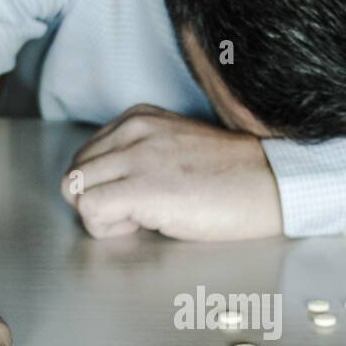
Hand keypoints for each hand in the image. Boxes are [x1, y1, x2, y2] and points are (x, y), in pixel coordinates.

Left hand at [61, 105, 283, 239]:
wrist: (271, 186)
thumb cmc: (234, 178)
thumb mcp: (177, 151)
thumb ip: (140, 158)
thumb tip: (113, 189)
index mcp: (139, 119)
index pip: (87, 156)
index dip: (104, 186)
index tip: (138, 198)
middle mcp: (133, 131)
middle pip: (74, 173)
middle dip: (97, 200)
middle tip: (137, 214)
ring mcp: (136, 156)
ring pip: (74, 189)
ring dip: (101, 214)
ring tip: (141, 219)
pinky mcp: (143, 187)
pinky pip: (89, 209)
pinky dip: (107, 226)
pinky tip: (142, 226)